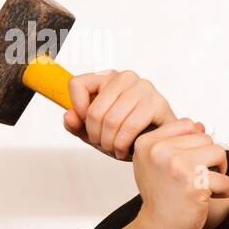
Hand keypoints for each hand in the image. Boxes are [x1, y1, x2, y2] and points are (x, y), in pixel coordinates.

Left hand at [64, 69, 179, 160]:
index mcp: (108, 78)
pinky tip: (126, 150)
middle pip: (94, 110)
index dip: (77, 108)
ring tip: (115, 149)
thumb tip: (69, 116)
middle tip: (104, 145)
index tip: (86, 123)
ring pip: (111, 120)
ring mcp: (143, 88)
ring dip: (110, 143)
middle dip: (96, 136)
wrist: (158, 143)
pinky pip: (129, 126)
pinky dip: (123, 144)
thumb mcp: (96, 132)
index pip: (77, 83)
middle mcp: (125, 77)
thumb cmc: (129, 134)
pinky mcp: (157, 102)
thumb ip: (77, 125)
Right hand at [130, 118, 228, 228]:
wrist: (158, 228)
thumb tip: (201, 125)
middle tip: (199, 178)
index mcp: (148, 142)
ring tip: (206, 185)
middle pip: (206, 138)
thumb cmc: (161, 196)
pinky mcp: (194, 183)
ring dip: (219, 172)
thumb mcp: (158, 163)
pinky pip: (225, 179)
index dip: (194, 145)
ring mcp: (177, 166)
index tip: (187, 164)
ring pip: (219, 152)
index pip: (187, 125)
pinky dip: (224, 191)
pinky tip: (208, 199)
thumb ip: (176, 141)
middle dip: (209, 159)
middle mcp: (159, 151)